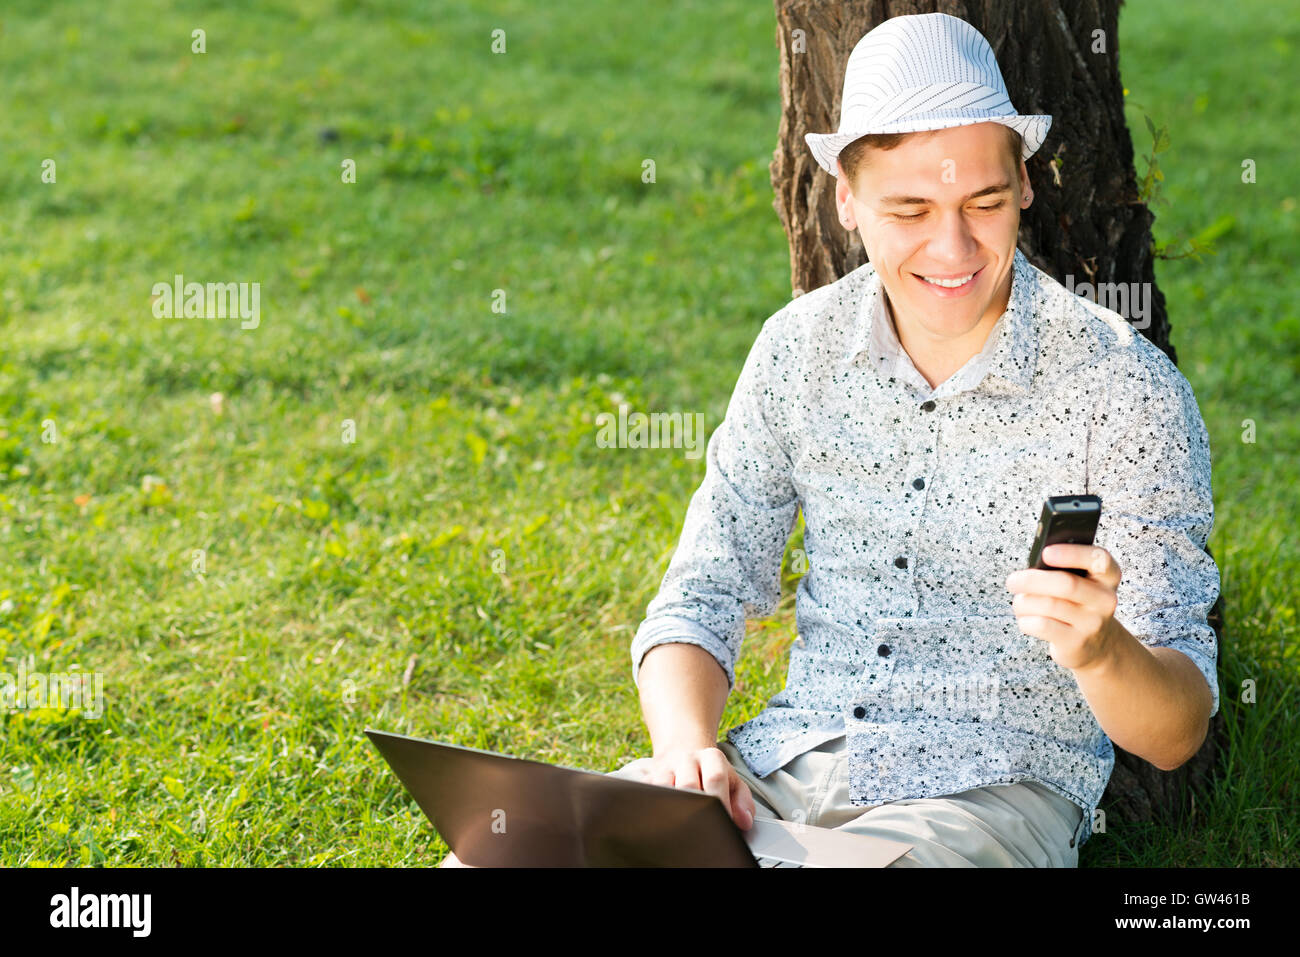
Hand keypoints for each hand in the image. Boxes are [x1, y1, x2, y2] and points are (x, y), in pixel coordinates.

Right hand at [621, 746, 756, 829]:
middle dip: (695, 806)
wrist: (684, 750)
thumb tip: (744, 821)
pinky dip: (653, 805)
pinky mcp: (648, 777)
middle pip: (688, 784)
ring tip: (681, 820)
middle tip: (702, 825)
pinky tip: (661, 815)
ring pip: (663, 787)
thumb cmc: (711, 772)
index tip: (723, 821)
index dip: (720, 801)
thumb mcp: (733, 781)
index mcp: (711, 757)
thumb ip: (743, 801)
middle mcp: (687, 759)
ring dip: (672, 805)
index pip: (715, 778)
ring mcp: (665, 767)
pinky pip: (646, 792)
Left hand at [1005, 543, 1123, 672]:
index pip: (1099, 559)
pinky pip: (1042, 625)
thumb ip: (1062, 571)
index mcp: (1108, 577)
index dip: (1072, 553)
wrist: (1095, 645)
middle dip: (1032, 580)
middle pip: (1066, 584)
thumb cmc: (1077, 604)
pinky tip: (1026, 619)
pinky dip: (1025, 620)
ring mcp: (1092, 623)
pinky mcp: (1076, 643)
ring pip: (1049, 605)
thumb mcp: (1080, 584)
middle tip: (1013, 581)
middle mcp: (1105, 599)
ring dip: (1024, 602)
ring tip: (1019, 602)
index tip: (1046, 552)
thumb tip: (1031, 568)